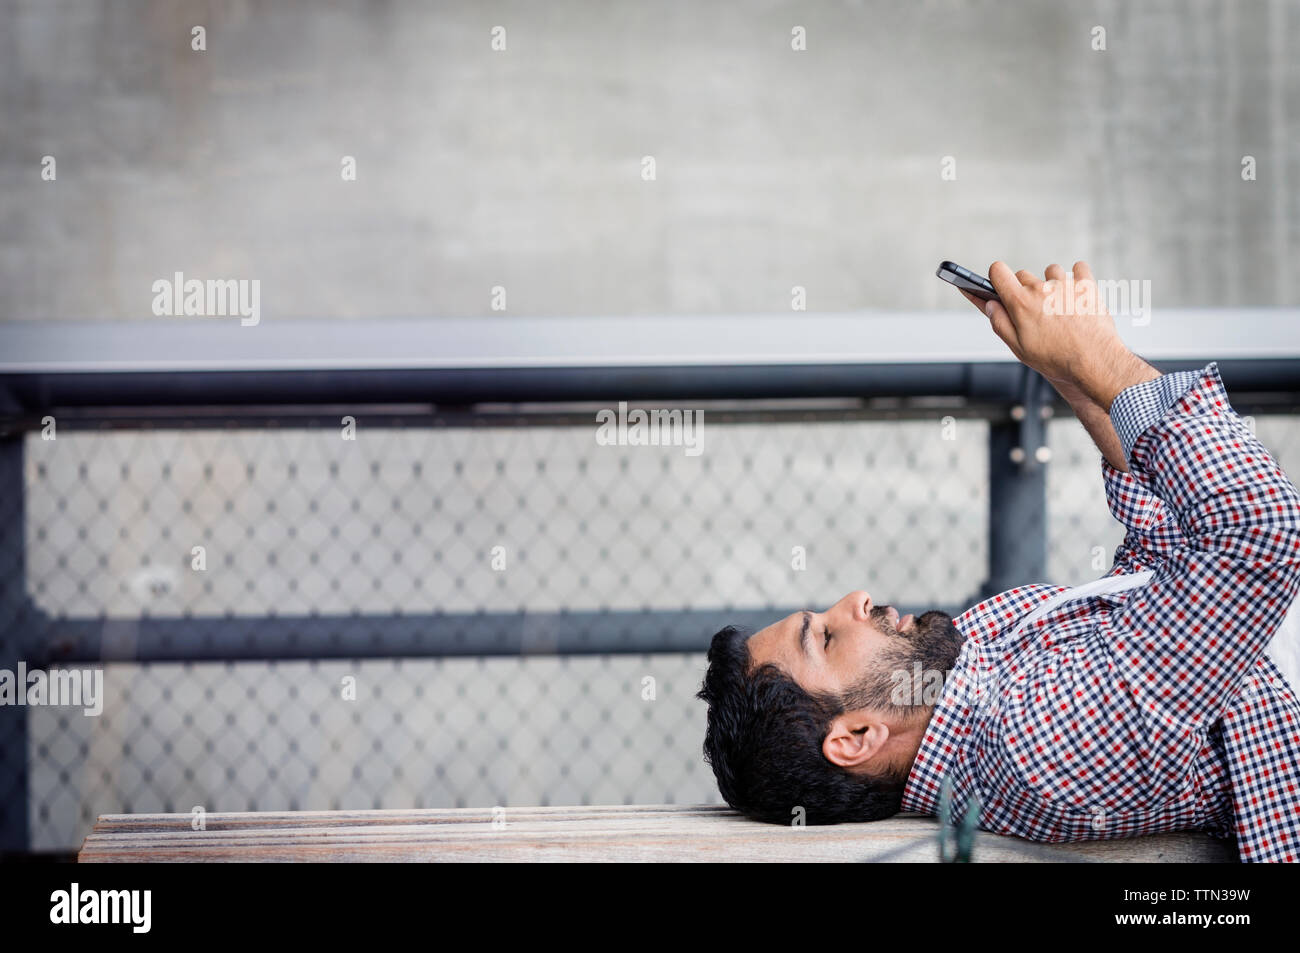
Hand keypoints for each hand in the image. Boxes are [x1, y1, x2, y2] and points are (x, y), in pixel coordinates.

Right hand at [959, 261, 1154, 405]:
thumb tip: (989, 305)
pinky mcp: (1086, 285)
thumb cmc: (1057, 358)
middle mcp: (1041, 288)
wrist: (1094, 360)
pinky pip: (1079, 268)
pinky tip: (1075, 292)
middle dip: (1024, 289)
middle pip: (1023, 275)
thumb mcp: (1018, 348)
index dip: (996, 277)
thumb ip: (999, 323)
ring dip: (1050, 283)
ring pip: (1050, 272)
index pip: (998, 271)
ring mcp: (1065, 285)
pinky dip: (1076, 276)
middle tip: (1032, 311)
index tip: (999, 285)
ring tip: (1057, 305)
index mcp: (1021, 302)